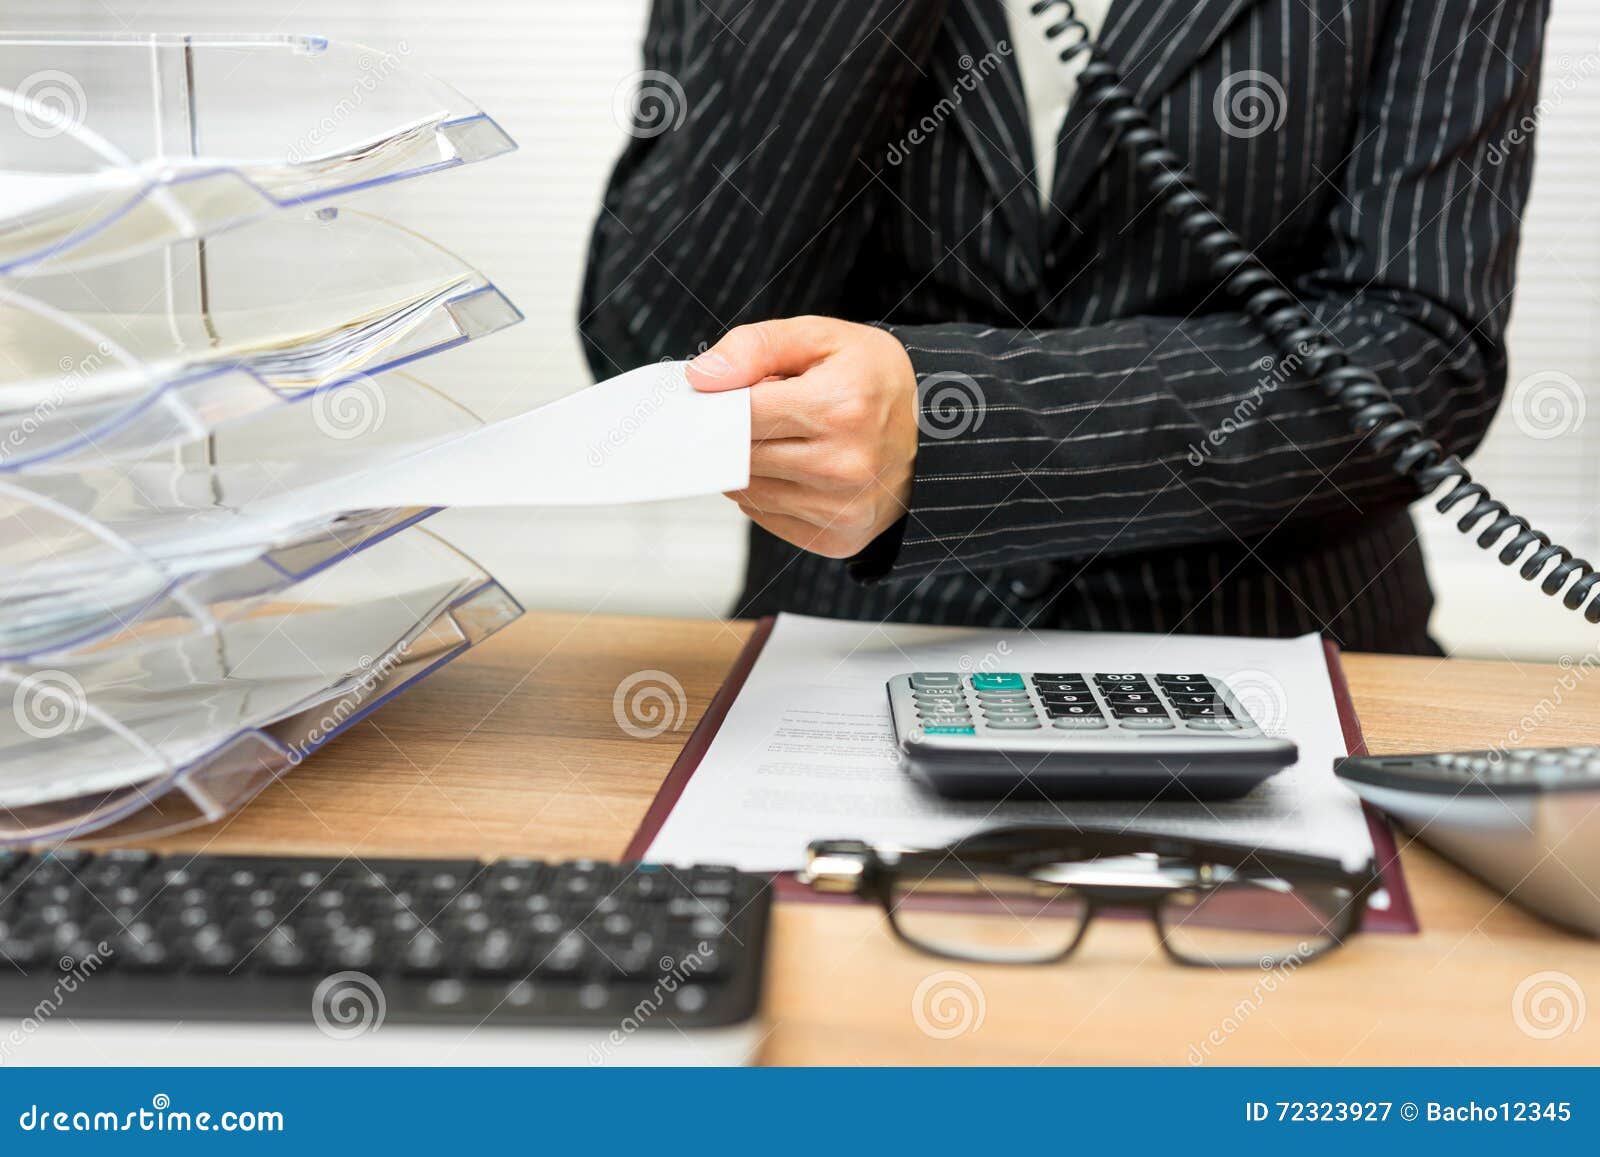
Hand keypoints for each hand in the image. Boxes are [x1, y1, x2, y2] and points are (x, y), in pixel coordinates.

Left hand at [687, 316, 918, 558]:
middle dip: (734, 433)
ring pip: (746, 490)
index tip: (715, 397)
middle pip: (740, 455)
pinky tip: (795, 468)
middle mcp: (844, 467)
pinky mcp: (838, 538)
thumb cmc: (876, 381)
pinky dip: (766, 492)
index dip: (719, 403)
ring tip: (787, 438)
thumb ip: (756, 347)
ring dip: (749, 464)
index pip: (741, 415)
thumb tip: (701, 378)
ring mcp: (842, 509)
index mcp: (841, 408)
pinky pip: (764, 516)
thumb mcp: (822, 338)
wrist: (937, 432)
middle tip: (762, 413)